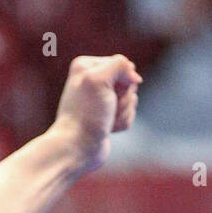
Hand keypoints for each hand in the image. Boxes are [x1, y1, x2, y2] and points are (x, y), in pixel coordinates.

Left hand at [48, 54, 141, 174]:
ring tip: (105, 121)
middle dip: (123, 98)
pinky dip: (122, 122)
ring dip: (122, 112)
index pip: (123, 64)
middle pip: (128, 82)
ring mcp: (100, 100)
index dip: (121, 81)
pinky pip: (128, 114)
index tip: (105, 93)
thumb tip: (134, 78)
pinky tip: (107, 129)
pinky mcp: (106, 116)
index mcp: (85, 66)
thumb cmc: (86, 114)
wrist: (77, 148)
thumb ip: (119, 64)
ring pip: (131, 99)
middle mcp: (91, 81)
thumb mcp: (99, 79)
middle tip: (106, 108)